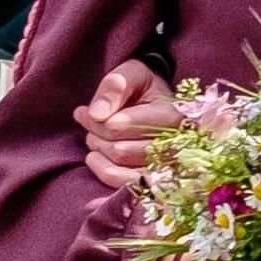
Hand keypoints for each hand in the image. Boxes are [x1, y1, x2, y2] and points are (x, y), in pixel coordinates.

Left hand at [79, 60, 175, 191]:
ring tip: (93, 136)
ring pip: (120, 167)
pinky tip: (94, 157)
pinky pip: (124, 186)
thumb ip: (116, 85)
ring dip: (99, 151)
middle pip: (122, 149)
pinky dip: (103, 172)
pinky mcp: (153, 183)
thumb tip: (97, 113)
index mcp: (174, 116)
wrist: (156, 103)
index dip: (107, 123)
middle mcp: (176, 146)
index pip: (137, 126)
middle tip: (86, 118)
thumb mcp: (131, 73)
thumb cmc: (143, 87)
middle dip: (97, 133)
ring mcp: (165, 168)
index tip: (84, 112)